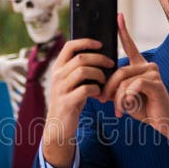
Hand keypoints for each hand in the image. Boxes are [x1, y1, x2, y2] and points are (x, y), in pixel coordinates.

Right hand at [42, 38, 115, 167]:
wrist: (59, 125)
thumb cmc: (71, 100)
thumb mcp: (71, 82)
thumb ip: (79, 69)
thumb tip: (101, 55)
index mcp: (58, 67)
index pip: (69, 46)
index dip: (86, 42)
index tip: (100, 44)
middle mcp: (57, 75)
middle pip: (80, 58)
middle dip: (99, 59)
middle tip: (111, 64)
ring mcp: (60, 89)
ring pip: (82, 71)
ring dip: (99, 74)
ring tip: (105, 80)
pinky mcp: (66, 102)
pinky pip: (85, 89)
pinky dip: (96, 90)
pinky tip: (99, 94)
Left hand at [99, 14, 168, 128]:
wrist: (161, 121)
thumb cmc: (143, 107)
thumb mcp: (124, 96)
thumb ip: (114, 88)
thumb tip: (98, 88)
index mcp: (139, 66)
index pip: (130, 45)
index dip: (123, 31)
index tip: (118, 16)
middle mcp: (147, 65)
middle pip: (119, 71)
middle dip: (108, 87)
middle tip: (102, 100)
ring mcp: (153, 72)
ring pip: (124, 80)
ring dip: (117, 98)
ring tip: (118, 110)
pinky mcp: (156, 82)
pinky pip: (134, 86)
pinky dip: (126, 98)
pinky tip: (127, 108)